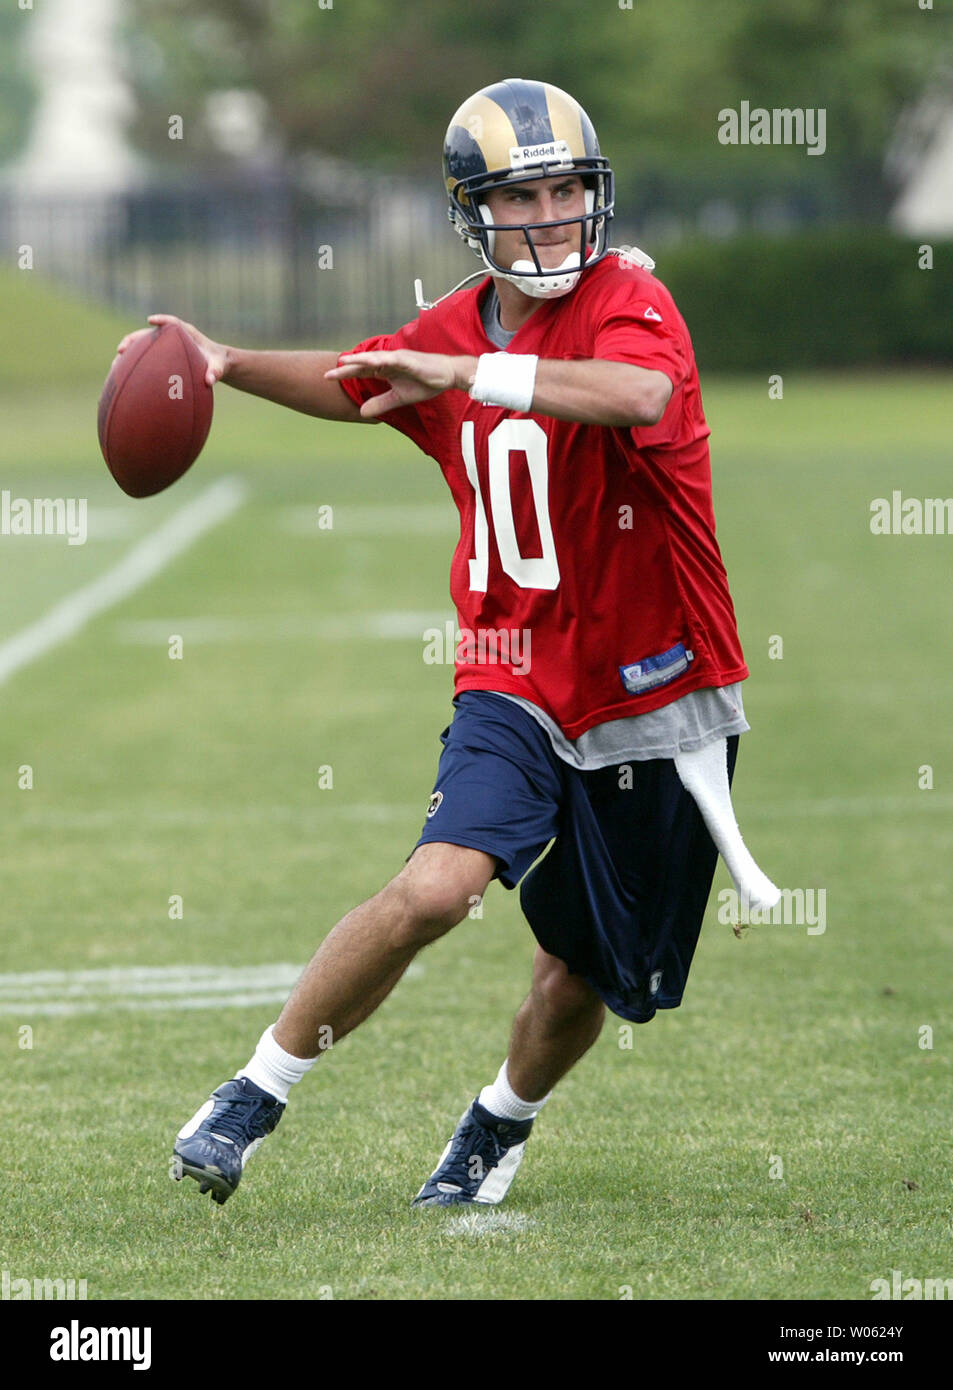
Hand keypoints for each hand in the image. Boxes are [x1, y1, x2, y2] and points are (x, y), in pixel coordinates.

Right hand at [113, 314, 229, 386]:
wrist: (216, 364)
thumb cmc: (218, 363)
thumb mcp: (219, 367)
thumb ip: (216, 372)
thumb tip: (210, 381)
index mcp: (187, 334)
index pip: (173, 323)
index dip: (162, 320)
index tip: (150, 321)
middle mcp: (172, 337)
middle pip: (149, 334)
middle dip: (134, 339)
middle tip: (122, 349)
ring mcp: (165, 346)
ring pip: (143, 345)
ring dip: (129, 352)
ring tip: (116, 363)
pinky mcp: (161, 356)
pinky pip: (145, 356)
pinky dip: (134, 363)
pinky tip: (122, 375)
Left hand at [325, 349, 470, 418]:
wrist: (446, 376)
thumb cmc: (425, 383)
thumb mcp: (399, 398)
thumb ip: (381, 403)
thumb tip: (361, 412)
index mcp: (385, 370)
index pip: (361, 371)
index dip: (345, 374)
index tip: (327, 378)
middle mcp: (387, 362)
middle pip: (362, 364)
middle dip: (345, 368)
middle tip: (327, 374)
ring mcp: (397, 359)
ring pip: (374, 358)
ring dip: (359, 360)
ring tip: (344, 362)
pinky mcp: (408, 360)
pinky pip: (392, 359)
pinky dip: (380, 360)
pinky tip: (370, 361)